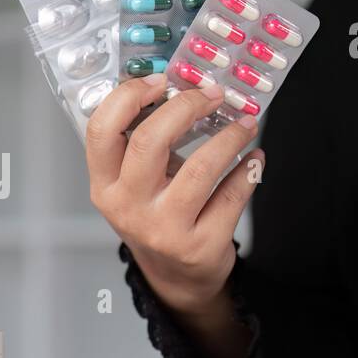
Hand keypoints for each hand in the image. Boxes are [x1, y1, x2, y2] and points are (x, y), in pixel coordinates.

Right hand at [85, 72, 263, 320]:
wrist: (176, 277)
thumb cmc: (155, 218)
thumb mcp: (132, 186)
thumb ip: (142, 144)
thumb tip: (180, 88)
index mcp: (105, 185)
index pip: (102, 131)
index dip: (130, 97)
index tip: (162, 81)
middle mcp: (128, 207)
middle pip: (149, 142)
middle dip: (186, 107)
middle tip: (213, 95)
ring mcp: (164, 229)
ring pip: (200, 168)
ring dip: (229, 138)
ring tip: (245, 123)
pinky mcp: (200, 245)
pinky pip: (231, 196)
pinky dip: (249, 170)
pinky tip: (255, 158)